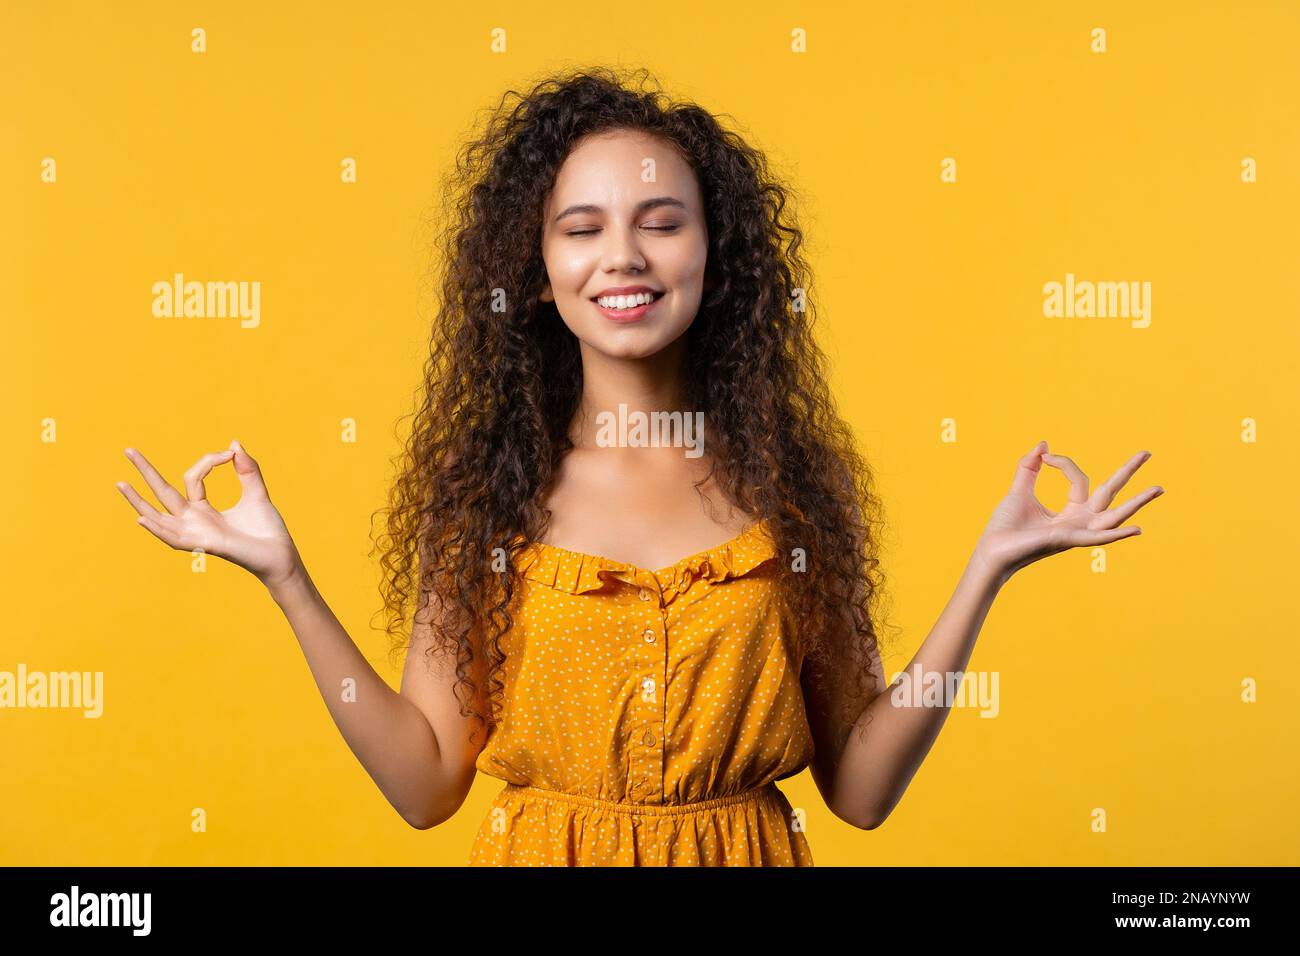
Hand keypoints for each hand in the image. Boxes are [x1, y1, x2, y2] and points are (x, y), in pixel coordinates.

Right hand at [115, 441, 301, 589]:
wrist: (281, 554)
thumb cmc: (268, 530)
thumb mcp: (256, 493)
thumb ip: (247, 469)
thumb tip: (234, 444)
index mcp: (204, 509)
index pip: (193, 478)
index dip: (208, 461)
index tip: (230, 454)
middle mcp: (194, 521)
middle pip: (163, 493)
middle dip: (146, 472)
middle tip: (128, 449)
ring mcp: (197, 533)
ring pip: (160, 516)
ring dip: (139, 501)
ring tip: (120, 483)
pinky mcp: (205, 544)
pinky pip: (175, 539)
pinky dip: (159, 530)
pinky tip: (141, 519)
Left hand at [973, 440, 1163, 581]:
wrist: (992, 550)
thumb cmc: (1006, 527)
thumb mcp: (1020, 490)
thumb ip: (1030, 467)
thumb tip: (1043, 445)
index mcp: (1070, 511)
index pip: (1079, 480)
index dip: (1064, 463)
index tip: (1046, 456)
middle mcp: (1079, 522)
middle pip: (1109, 494)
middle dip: (1127, 473)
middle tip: (1147, 452)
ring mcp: (1076, 533)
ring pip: (1113, 516)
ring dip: (1137, 503)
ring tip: (1159, 488)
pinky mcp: (1067, 540)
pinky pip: (1097, 538)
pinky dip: (1117, 535)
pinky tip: (1136, 529)